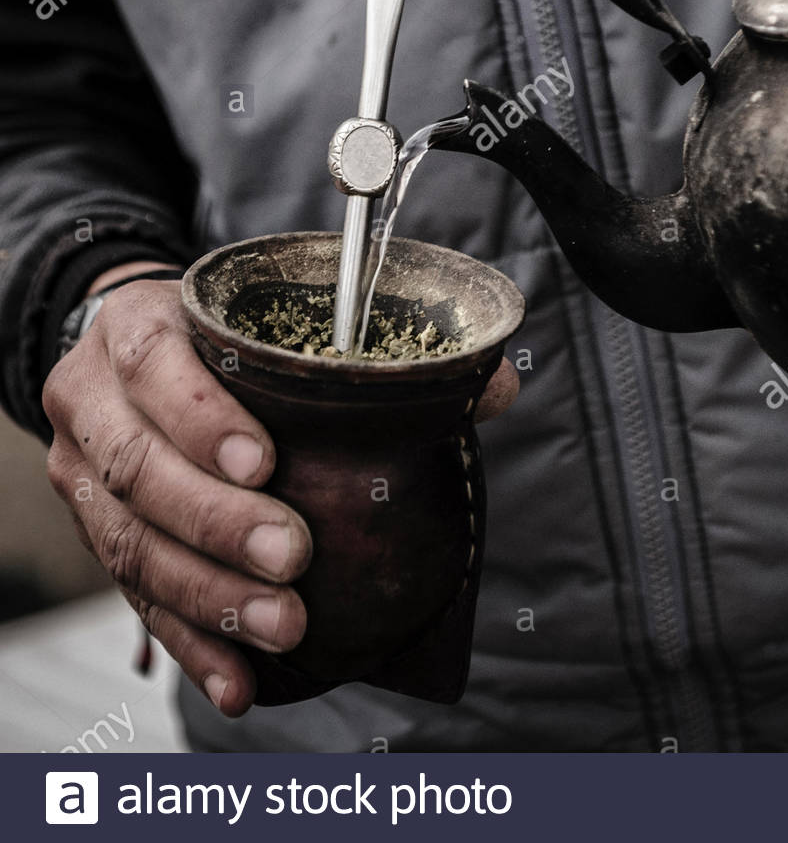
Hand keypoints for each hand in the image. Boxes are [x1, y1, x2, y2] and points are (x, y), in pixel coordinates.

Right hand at [43, 276, 518, 716]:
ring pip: (131, 545)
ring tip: (282, 625)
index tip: (265, 459)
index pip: (155, 365)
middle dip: (218, 521)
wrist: (130, 349)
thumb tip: (492, 386)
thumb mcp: (273, 318)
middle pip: (140, 469)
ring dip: (209, 596)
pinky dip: (191, 644)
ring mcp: (84, 476)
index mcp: (138, 330)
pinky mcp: (99, 536)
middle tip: (292, 556)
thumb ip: (376, 350)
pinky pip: (135, 602)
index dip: (203, 417)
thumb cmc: (220, 335)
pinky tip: (237, 680)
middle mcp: (96, 404)